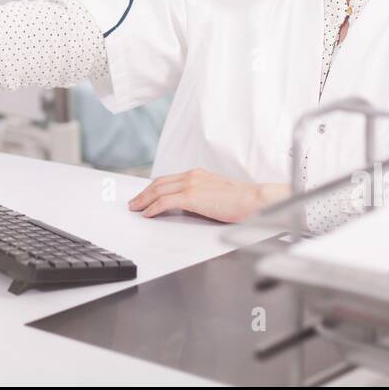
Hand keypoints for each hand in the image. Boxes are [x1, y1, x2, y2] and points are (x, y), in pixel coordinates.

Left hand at [128, 169, 286, 222]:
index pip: (169, 180)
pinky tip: (148, 214)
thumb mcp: (216, 194)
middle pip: (159, 183)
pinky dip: (153, 207)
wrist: (254, 200)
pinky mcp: (192, 196)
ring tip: (136, 208)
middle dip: (144, 193)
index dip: (154, 188)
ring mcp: (191, 184)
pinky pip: (165, 202)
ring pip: (159, 190)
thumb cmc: (242, 200)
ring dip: (144, 200)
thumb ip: (201, 196)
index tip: (145, 195)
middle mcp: (192, 176)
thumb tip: (189, 207)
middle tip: (134, 203)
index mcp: (198, 174)